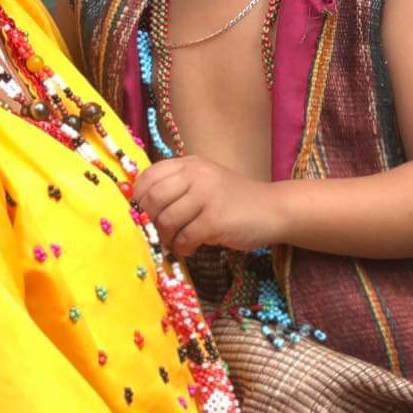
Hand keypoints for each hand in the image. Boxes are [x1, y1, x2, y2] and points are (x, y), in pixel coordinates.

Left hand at [132, 156, 276, 255]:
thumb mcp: (204, 183)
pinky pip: (185, 237)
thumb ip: (176, 187)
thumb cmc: (234, 199)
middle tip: (161, 232)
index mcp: (190, 164)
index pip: (149, 177)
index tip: (145, 213)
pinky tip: (192, 247)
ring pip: (166, 220)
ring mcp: (207, 196)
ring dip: (167, 237)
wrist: (273, 209)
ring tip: (177, 241)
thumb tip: (139, 208)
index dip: (139, 198)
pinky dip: (183, 247)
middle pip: (153, 199)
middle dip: (151, 221)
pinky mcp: (216, 220)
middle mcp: (196, 175)